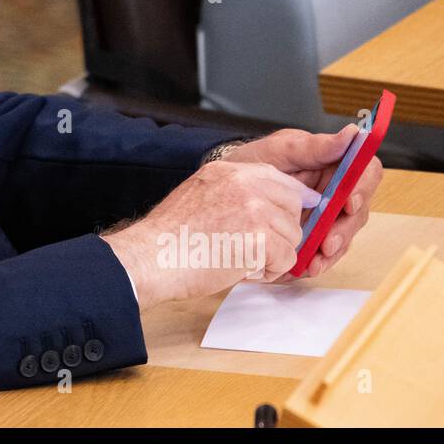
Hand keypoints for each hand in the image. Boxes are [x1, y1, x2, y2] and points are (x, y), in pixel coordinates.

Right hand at [100, 160, 323, 309]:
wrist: (151, 258)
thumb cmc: (168, 239)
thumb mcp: (198, 195)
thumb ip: (231, 193)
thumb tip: (263, 204)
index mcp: (228, 171)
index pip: (278, 178)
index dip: (287, 200)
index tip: (289, 216)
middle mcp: (244, 183)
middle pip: (292, 205)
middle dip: (281, 230)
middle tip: (256, 248)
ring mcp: (253, 209)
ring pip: (292, 235)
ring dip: (274, 254)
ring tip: (242, 261)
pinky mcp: (259, 238)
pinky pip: (287, 258)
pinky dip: (269, 272)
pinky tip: (244, 271)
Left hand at [225, 125, 380, 279]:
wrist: (227, 188)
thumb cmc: (254, 162)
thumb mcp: (279, 150)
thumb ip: (314, 146)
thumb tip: (352, 134)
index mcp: (334, 164)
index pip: (366, 173)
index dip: (364, 188)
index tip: (349, 203)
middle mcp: (336, 190)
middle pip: (357, 211)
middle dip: (344, 229)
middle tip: (327, 242)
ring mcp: (326, 215)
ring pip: (343, 235)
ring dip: (332, 251)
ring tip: (314, 261)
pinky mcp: (313, 235)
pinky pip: (324, 251)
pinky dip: (318, 261)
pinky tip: (305, 267)